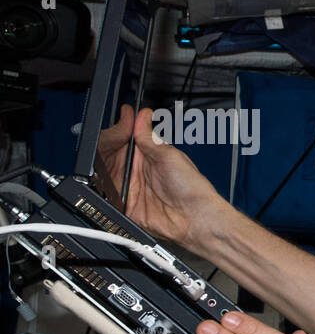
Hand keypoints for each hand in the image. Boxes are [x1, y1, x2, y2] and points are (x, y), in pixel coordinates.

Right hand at [94, 104, 224, 248]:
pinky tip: (109, 174)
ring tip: (116, 151)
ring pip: (101, 169)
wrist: (195, 218)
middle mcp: (134, 170)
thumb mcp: (170, 156)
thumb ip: (149, 138)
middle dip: (110, 138)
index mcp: (146, 155)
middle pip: (106, 151)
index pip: (123, 136)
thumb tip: (142, 116)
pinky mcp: (123, 204)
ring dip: (104, 158)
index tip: (125, 116)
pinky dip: (101, 183)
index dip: (121, 126)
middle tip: (120, 134)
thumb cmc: (192, 189)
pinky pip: (103, 193)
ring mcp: (127, 186)